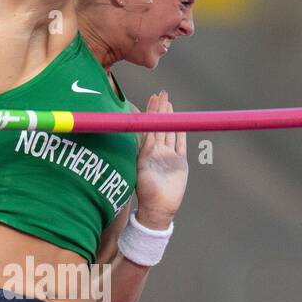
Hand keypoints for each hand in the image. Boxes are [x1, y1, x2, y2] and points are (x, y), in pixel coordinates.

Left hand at [134, 89, 186, 224]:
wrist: (158, 208)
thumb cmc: (144, 192)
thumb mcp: (136, 169)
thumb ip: (135, 154)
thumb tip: (121, 138)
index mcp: (145, 152)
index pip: (148, 127)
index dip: (150, 112)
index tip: (152, 98)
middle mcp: (157, 152)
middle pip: (160, 126)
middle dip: (161, 109)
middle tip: (162, 93)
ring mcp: (169, 156)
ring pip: (170, 131)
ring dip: (170, 117)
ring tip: (168, 102)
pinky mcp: (180, 162)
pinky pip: (180, 143)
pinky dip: (180, 131)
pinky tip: (179, 120)